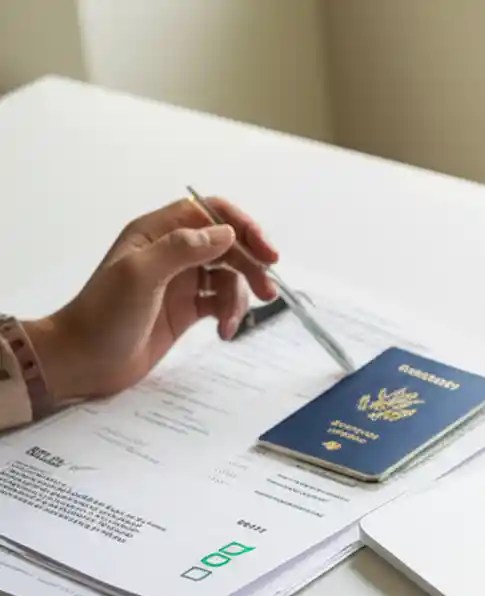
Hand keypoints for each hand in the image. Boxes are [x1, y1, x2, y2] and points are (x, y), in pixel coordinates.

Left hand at [23, 196, 278, 402]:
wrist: (84, 360)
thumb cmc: (104, 314)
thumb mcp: (141, 274)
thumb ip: (183, 248)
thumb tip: (228, 233)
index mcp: (157, 233)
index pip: (210, 213)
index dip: (242, 227)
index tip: (266, 252)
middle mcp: (172, 252)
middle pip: (227, 246)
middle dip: (250, 266)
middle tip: (267, 291)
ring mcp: (180, 281)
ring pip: (228, 276)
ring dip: (240, 296)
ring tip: (232, 322)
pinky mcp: (186, 309)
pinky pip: (220, 303)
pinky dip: (229, 314)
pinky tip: (224, 332)